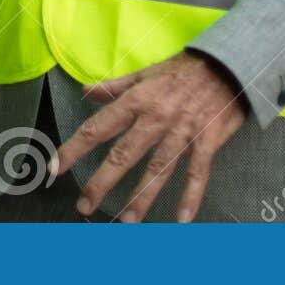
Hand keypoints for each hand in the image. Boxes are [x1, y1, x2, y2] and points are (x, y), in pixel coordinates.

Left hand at [53, 51, 247, 222]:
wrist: (229, 63)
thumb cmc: (184, 69)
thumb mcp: (146, 73)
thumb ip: (115, 87)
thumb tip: (86, 90)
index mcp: (137, 100)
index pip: (98, 127)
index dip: (75, 148)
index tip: (55, 167)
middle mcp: (156, 118)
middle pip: (124, 154)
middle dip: (102, 182)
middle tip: (84, 205)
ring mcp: (182, 132)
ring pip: (158, 169)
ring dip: (142, 197)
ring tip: (127, 221)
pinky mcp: (207, 141)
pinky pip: (197, 173)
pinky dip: (190, 196)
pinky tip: (181, 219)